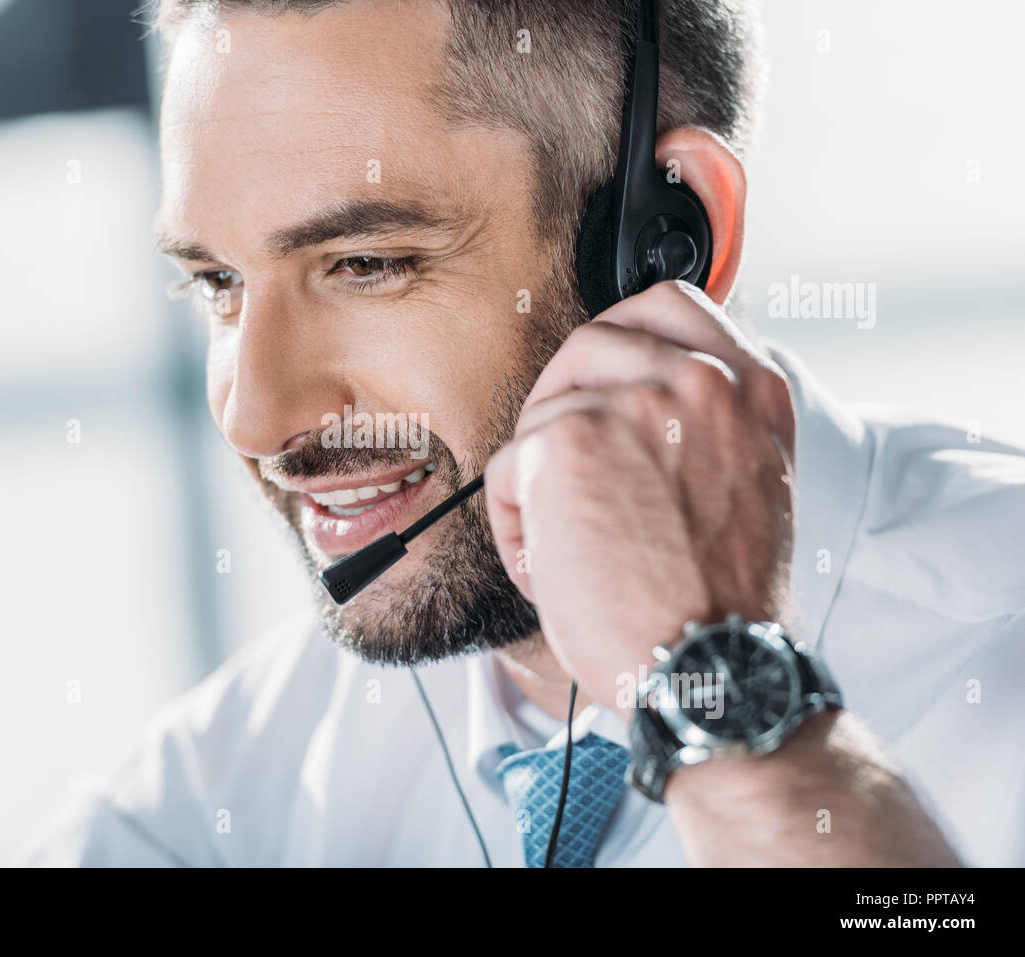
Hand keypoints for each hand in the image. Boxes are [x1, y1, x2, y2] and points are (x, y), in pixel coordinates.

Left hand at [484, 281, 795, 710]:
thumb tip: (628, 397)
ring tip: (568, 542)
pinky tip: (552, 568)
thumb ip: (705, 424)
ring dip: (540, 478)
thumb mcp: (748, 486)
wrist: (709, 669)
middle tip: (565, 478)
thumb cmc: (718, 603)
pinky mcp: (569, 439)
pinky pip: (509, 467)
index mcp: (752, 390)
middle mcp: (702, 381)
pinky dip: (515, 524)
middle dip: (562, 408)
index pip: (672, 306)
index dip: (620, 339)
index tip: (599, 383)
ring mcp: (637, 403)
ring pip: (544, 410)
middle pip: (591, 342)